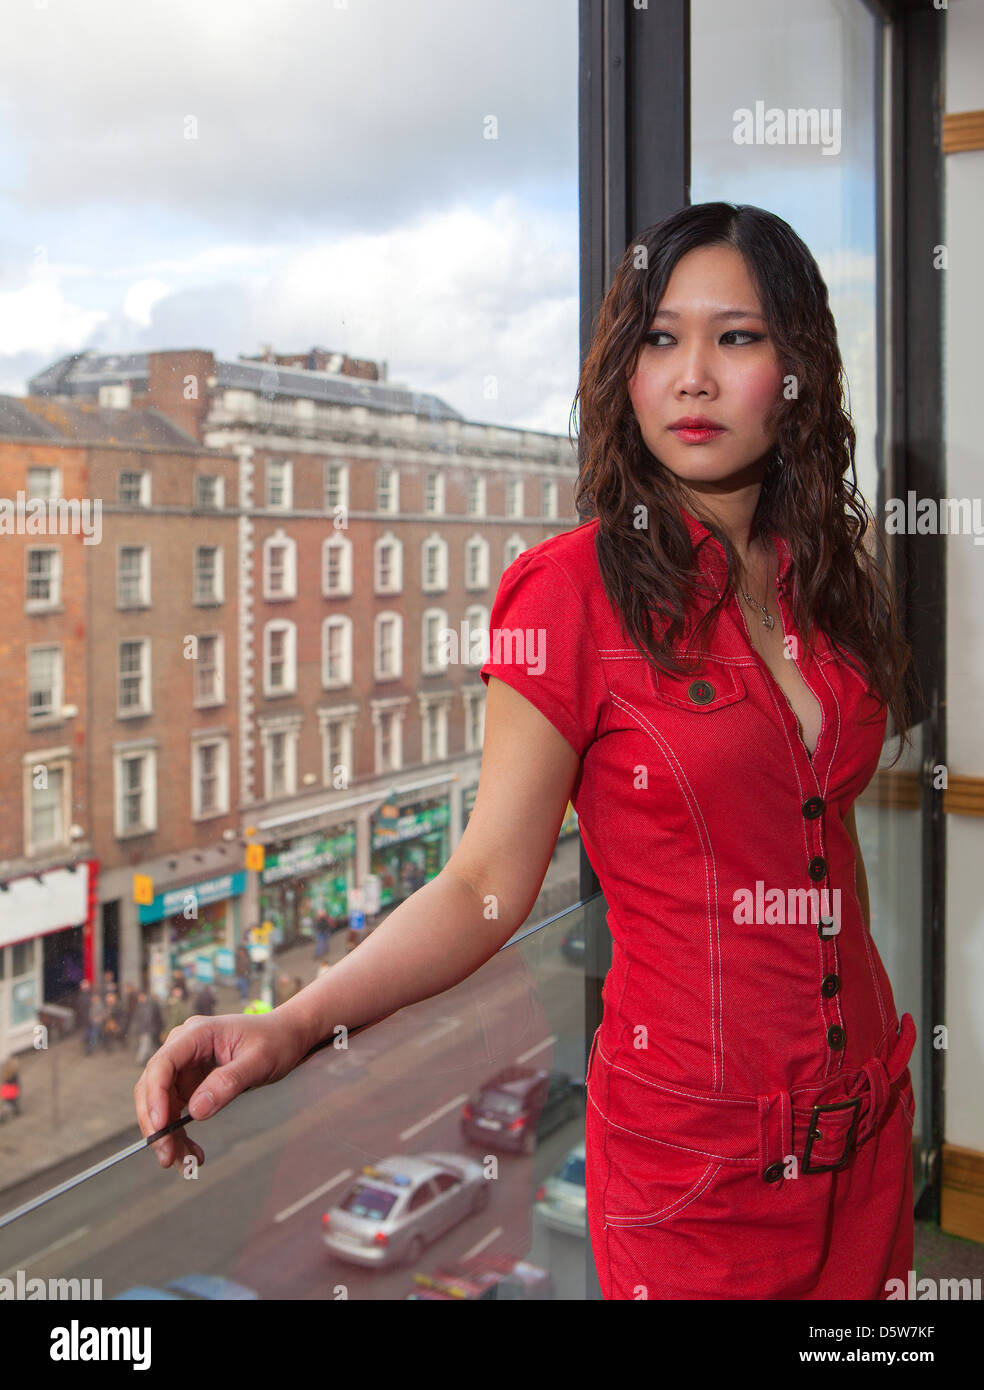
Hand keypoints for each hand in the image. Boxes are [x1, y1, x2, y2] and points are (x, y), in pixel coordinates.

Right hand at [134, 1010, 308, 1170]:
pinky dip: (179, 1133)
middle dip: (156, 1124)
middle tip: (167, 1157)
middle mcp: (183, 1047)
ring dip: (167, 1135)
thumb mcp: (259, 1061)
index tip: (161, 1126)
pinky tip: (191, 1152)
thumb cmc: (274, 1041)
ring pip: (161, 1104)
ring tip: (184, 1164)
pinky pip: (174, 1110)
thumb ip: (229, 1082)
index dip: (155, 1095)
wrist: (285, 1037)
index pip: (163, 1063)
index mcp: (197, 1033)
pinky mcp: (190, 1082)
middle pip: (153, 1086)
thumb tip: (197, 1111)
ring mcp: (185, 1066)